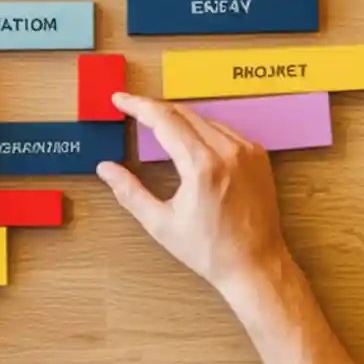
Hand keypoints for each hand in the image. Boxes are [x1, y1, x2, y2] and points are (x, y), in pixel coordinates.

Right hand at [96, 92, 291, 306]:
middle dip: (154, 108)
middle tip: (131, 108)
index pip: (164, 120)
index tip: (120, 100)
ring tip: (155, 124)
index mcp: (202, 166)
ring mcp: (247, 151)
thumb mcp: (161, 224)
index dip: (138, 106)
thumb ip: (130, 192)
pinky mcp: (258, 156)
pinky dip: (201, 129)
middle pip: (183, 113)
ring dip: (178, 118)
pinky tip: (188, 139)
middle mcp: (227, 151)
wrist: (256, 264)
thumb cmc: (210, 250)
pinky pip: (223, 130)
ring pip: (204, 119)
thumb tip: (105, 168)